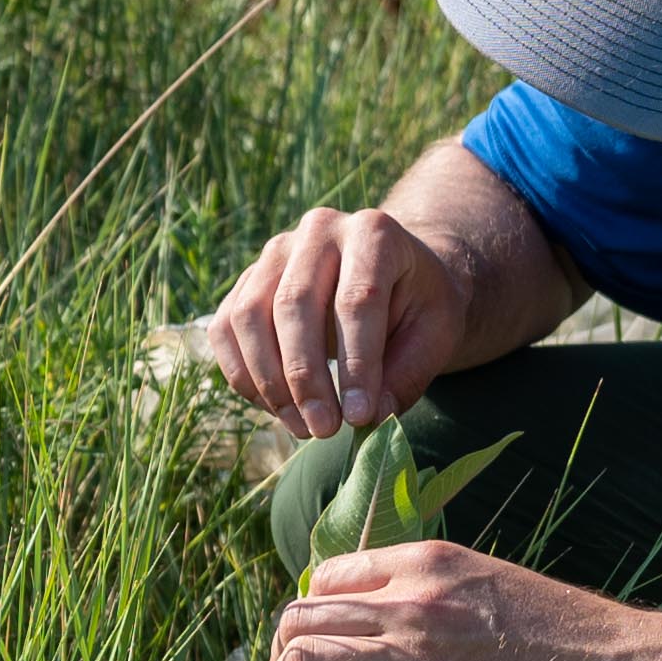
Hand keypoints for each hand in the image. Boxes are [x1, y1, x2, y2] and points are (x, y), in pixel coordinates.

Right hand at [205, 201, 485, 438]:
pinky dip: (243, 375)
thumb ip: (408, 373)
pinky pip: (225, 328)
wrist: (393, 275)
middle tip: (324, 429)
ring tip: (301, 427)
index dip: (356, 364)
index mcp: (374, 232)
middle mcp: (318, 231)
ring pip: (249, 316)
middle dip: (305, 377)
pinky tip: (274, 408)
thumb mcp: (435, 333)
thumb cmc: (417, 305)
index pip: (356, 300)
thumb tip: (370, 417)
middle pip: (293, 304)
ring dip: (269, 381)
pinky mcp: (247, 278)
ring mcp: (274, 251)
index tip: (358, 417)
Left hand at [266, 540, 661, 660]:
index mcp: (428, 563)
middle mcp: (410, 602)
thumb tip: (394, 622)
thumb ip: (438, 593)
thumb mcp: (495, 585)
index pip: (325, 575)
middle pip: (298, 618)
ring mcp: (415, 659)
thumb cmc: (573, 639)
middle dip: (282, 658)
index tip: (324, 647)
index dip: (310, 615)